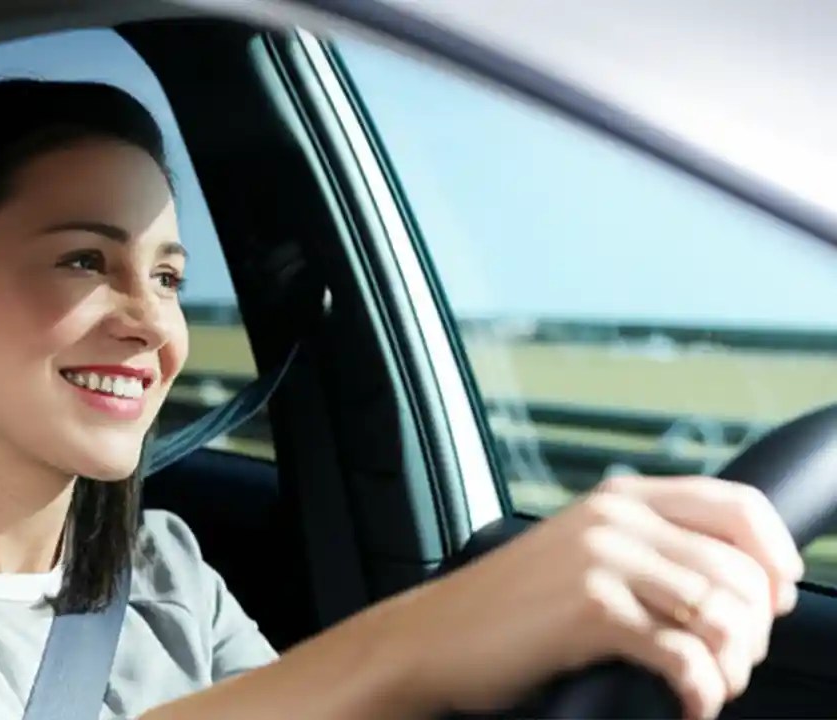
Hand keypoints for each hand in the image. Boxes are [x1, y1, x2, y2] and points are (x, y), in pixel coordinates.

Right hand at [399, 475, 803, 718]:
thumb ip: (644, 547)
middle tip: (732, 663)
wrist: (433, 637)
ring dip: (732, 666)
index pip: (738, 505)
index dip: (778, 556)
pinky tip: (687, 704)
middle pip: (741, 569)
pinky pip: (686, 656)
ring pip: (722, 614)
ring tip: (708, 686)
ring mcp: (603, 561)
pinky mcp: (591, 610)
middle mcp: (616, 519)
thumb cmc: (505, 608)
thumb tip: (735, 582)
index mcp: (619, 497)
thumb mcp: (577, 553)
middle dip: (755, 631)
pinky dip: (702, 692)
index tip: (777, 600)